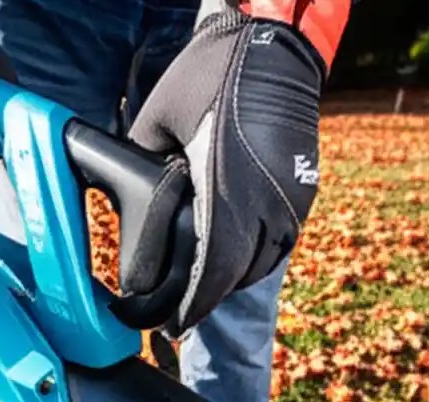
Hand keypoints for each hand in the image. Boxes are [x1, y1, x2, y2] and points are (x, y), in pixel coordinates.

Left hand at [128, 10, 323, 335]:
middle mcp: (266, 204)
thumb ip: (141, 165)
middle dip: (204, 300)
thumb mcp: (154, 121)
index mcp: (226, 191)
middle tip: (174, 315)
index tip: (172, 324)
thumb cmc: (210, 78)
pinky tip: (230, 255)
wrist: (273, 51)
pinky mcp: (303, 194)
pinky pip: (278, 243)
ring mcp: (290, 201)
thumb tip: (125, 196)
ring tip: (200, 288)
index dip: (192, 306)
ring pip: (260, 264)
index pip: (212, 272)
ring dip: (229, 280)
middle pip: (235, 277)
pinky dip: (252, 257)